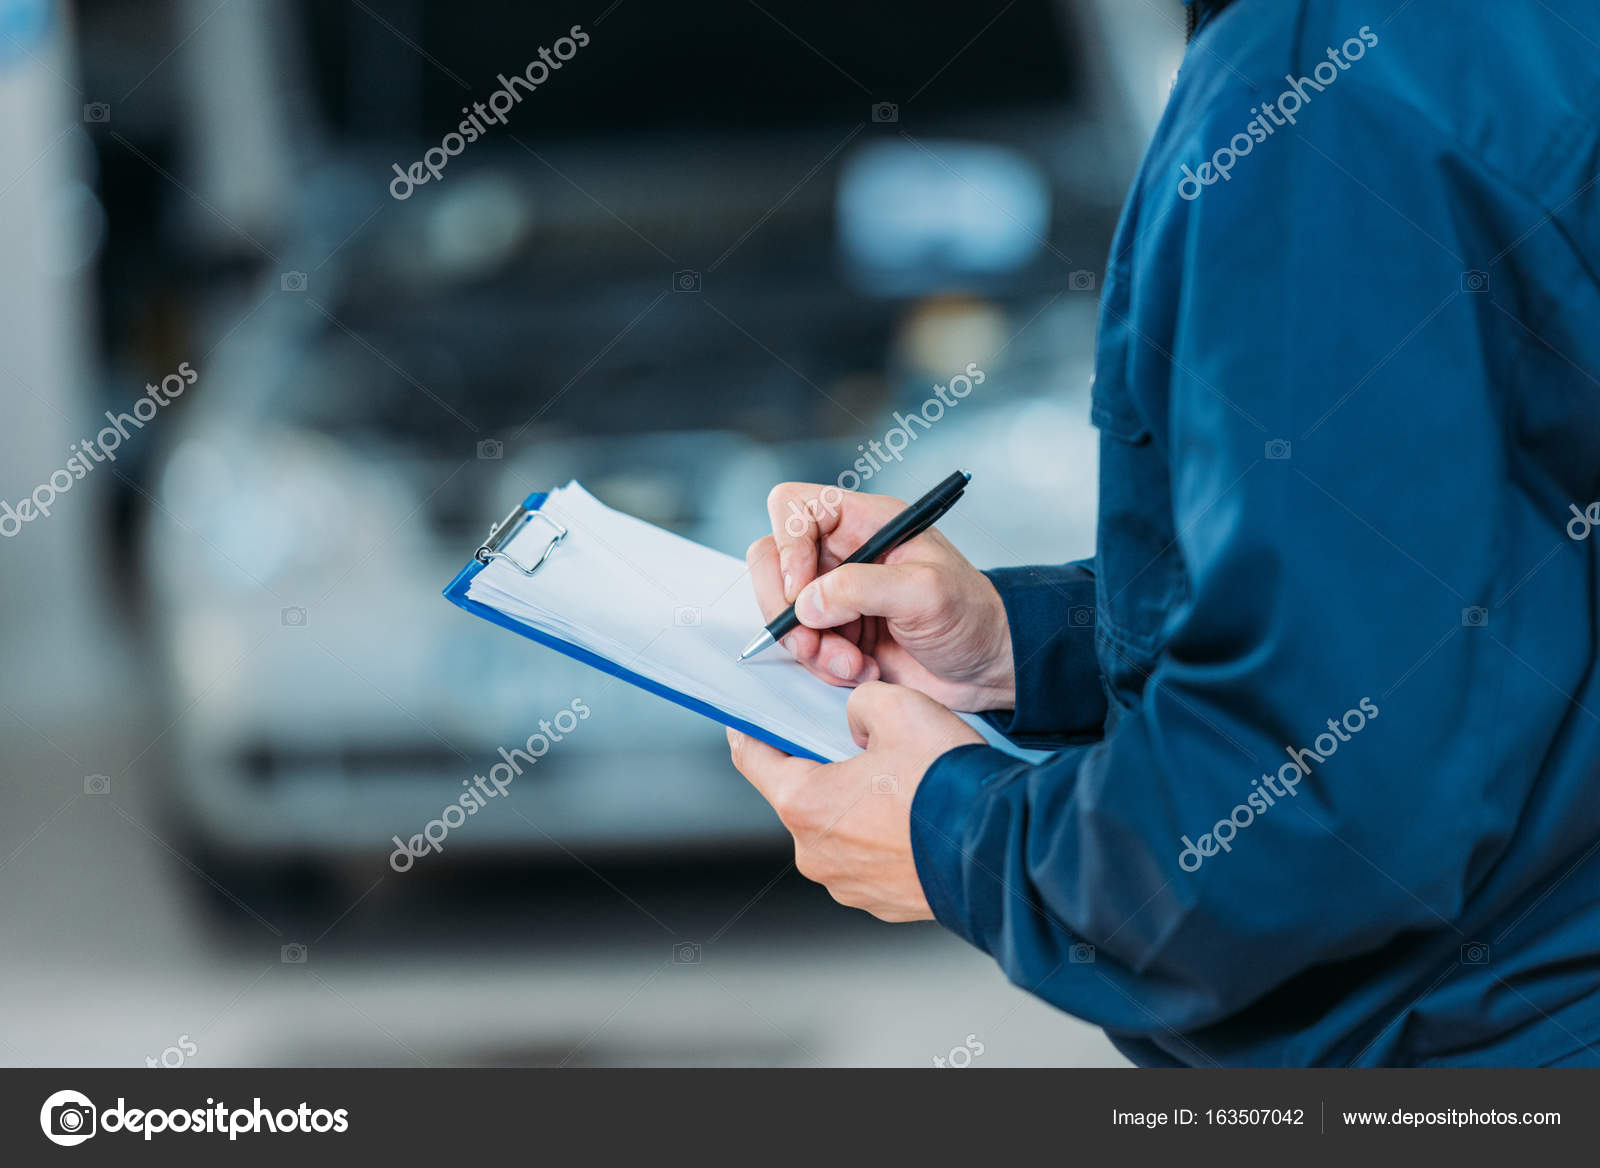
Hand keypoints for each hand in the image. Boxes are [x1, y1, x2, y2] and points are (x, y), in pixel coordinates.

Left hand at [726, 682, 982, 921]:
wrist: (1000, 850)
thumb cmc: (947, 786)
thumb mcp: (899, 708)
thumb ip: (861, 702)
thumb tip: (857, 718)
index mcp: (805, 804)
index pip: (753, 760)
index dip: (749, 732)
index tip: (746, 722)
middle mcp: (816, 853)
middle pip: (803, 796)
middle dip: (828, 769)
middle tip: (867, 747)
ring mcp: (848, 885)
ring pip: (839, 829)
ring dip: (859, 807)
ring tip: (904, 786)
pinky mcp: (881, 903)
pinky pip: (869, 859)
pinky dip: (885, 838)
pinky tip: (918, 818)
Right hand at [746, 483, 1014, 711]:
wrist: (986, 667)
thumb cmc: (971, 615)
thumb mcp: (926, 591)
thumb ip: (862, 588)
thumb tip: (806, 602)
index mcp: (863, 522)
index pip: (793, 507)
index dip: (786, 545)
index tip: (801, 590)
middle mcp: (841, 553)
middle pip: (772, 560)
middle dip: (785, 609)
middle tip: (812, 643)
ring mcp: (834, 595)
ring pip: (783, 611)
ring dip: (809, 647)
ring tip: (854, 665)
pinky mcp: (834, 634)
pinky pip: (800, 646)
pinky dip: (821, 665)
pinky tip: (861, 671)